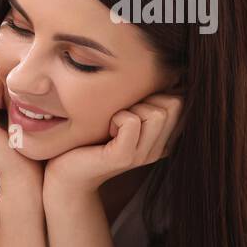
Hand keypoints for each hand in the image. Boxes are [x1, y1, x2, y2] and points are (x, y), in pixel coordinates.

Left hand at [44, 93, 182, 197]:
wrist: (66, 173)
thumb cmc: (90, 139)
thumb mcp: (120, 117)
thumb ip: (143, 101)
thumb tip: (162, 73)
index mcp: (162, 139)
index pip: (180, 101)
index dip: (155, 95)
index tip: (130, 108)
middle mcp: (158, 149)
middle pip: (174, 104)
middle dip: (145, 100)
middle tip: (119, 115)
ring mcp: (142, 155)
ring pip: (157, 113)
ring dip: (129, 109)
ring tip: (111, 124)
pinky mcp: (123, 157)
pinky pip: (132, 121)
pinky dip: (117, 117)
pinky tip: (106, 130)